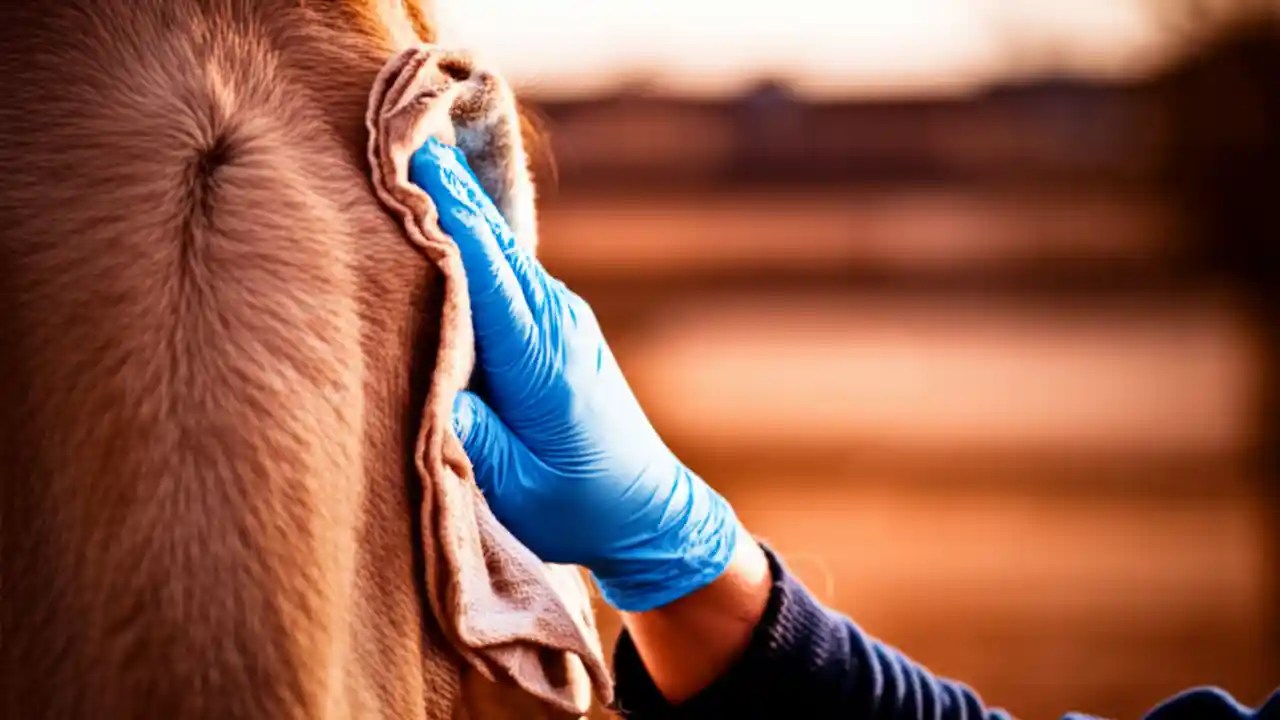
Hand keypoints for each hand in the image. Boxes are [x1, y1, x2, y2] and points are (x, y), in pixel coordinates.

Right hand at [408, 138, 740, 611]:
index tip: (408, 156)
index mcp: (542, 361)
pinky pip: (510, 270)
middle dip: (448, 186)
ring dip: (461, 202)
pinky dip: (478, 236)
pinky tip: (453, 210)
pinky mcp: (559, 325)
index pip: (484, 271)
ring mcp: (562, 318)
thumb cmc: (579, 507)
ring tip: (415, 150)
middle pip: (492, 244)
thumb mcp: (516, 488)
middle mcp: (556, 322)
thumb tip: (418, 377)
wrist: (647, 508)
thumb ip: (467, 436)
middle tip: (400, 125)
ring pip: (502, 251)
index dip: (445, 213)